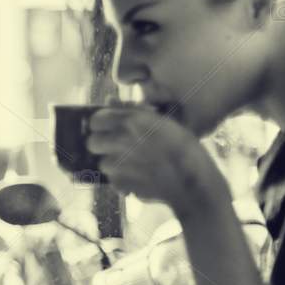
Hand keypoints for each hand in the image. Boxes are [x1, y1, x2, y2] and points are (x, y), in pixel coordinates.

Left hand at [87, 106, 229, 215]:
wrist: (191, 180)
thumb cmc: (182, 147)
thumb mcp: (162, 120)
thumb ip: (131, 109)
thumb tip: (109, 100)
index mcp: (131, 121)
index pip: (95, 120)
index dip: (101, 124)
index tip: (109, 128)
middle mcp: (120, 141)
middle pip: (93, 142)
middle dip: (103, 144)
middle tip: (120, 147)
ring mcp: (117, 164)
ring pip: (102, 163)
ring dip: (113, 163)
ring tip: (135, 163)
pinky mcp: (119, 184)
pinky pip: (112, 180)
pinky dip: (121, 179)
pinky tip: (139, 176)